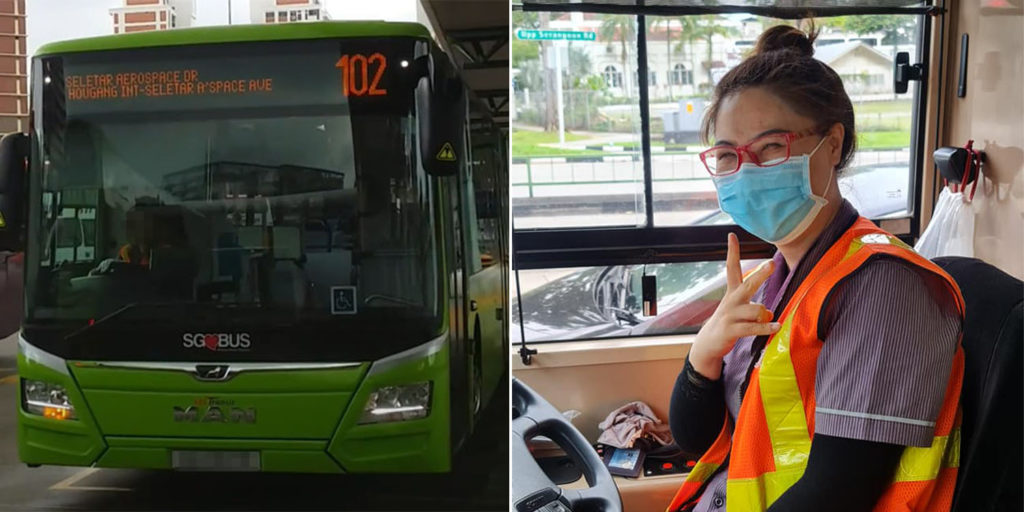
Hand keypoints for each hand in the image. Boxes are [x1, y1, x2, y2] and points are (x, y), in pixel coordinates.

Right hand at [688, 233, 779, 380]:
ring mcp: (730, 315)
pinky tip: (776, 326)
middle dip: (760, 274)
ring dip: (764, 316)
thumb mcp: (740, 310)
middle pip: (748, 284)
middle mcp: (731, 301)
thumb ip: (757, 308)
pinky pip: (753, 327)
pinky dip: (766, 327)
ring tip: (767, 322)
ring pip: (756, 310)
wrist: (709, 343)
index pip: (731, 268)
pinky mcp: (731, 330)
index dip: (732, 252)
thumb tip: (770, 313)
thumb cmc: (730, 322)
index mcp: (732, 292)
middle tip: (771, 263)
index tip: (732, 235)